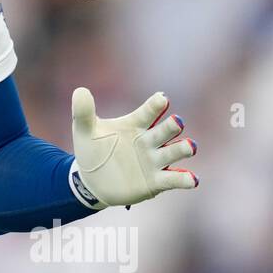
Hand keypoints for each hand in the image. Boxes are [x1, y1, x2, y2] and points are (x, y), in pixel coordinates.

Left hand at [70, 87, 197, 208]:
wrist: (90, 181)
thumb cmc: (92, 150)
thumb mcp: (84, 131)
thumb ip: (83, 112)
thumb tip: (80, 91)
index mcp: (134, 125)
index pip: (147, 112)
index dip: (155, 106)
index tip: (162, 99)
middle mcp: (148, 141)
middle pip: (165, 131)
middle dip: (171, 126)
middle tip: (176, 122)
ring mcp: (154, 161)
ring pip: (173, 152)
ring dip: (183, 148)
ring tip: (190, 146)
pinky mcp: (156, 182)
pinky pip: (173, 179)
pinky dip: (184, 179)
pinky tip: (192, 179)